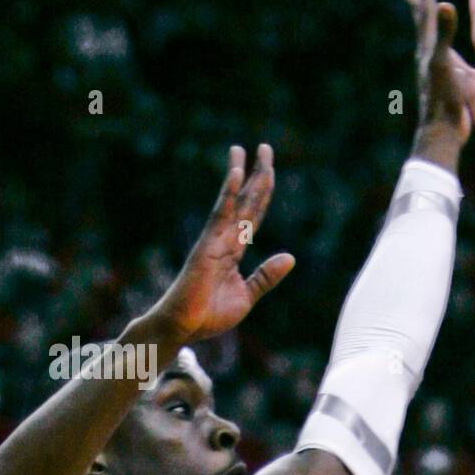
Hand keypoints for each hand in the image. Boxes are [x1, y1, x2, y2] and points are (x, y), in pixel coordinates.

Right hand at [143, 144, 294, 345]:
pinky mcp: (206, 246)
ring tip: (243, 149)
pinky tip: (236, 174)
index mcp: (235, 249)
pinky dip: (228, 195)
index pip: (253, 214)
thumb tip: (290, 257)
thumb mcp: (248, 295)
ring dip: (240, 175)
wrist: (183, 328)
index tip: (268, 168)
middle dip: (256, 175)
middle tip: (265, 147)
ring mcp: (214, 240)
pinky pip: (220, 216)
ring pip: (232, 202)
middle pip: (245, 201)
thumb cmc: (209, 313)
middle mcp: (224, 239)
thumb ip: (266, 276)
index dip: (262, 192)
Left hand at [406, 0, 470, 149]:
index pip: (425, 16)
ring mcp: (434, 74)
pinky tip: (449, 57)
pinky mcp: (444, 87)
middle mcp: (427, 60)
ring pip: (432, 45)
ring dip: (431, 31)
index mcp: (428, 50)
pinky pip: (444, 62)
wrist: (441, 132)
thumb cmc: (442, 99)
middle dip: (420, 10)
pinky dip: (446, 52)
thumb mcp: (443, 62)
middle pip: (423, 28)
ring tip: (431, 22)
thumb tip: (444, 4)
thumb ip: (444, 33)